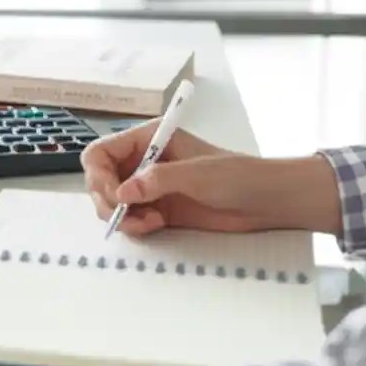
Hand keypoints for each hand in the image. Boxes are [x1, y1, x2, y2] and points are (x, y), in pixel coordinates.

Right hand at [80, 119, 342, 237]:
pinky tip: (154, 225)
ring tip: (148, 223)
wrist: (265, 201)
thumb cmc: (237, 176)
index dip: (100, 175)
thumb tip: (122, 193)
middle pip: (100, 179)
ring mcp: (148, 186)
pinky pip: (128, 218)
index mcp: (147, 139)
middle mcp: (142, 160)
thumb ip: (157, 180)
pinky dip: (133, 226)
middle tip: (127, 215)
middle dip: (107, 200)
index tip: (116, 196)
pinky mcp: (156, 209)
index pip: (101, 152)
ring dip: (121, 216)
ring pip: (111, 202)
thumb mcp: (197, 174)